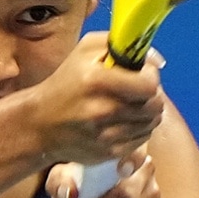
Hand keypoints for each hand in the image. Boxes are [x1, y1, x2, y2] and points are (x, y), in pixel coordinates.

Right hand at [31, 32, 164, 164]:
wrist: (41, 124)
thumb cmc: (66, 82)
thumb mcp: (85, 50)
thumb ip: (122, 44)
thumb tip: (157, 61)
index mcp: (97, 81)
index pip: (149, 84)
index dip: (151, 76)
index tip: (142, 73)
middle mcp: (103, 110)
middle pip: (154, 105)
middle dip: (152, 95)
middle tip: (139, 90)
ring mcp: (107, 135)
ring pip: (152, 123)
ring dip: (147, 112)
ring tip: (130, 104)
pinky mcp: (110, 153)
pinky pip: (142, 139)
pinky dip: (138, 128)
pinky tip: (123, 120)